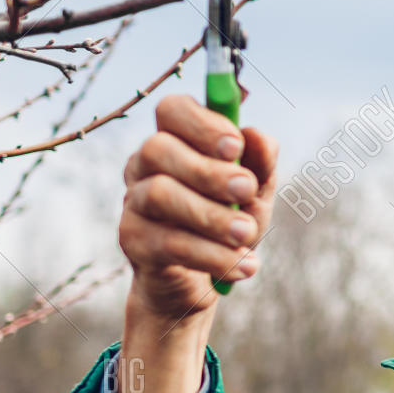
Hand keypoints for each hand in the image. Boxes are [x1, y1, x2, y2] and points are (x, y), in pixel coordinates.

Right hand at [119, 95, 277, 321]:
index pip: (172, 110)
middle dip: (208, 169)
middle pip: (158, 148)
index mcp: (175, 141)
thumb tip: (256, 135)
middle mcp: (145, 166)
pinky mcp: (133, 241)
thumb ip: (260, 164)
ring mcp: (134, 202)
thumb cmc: (227, 224)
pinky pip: (170, 243)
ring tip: (248, 234)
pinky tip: (245, 265)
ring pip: (161, 194)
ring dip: (212, 215)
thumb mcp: (254, 194)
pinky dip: (214, 256)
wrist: (201, 282)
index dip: (202, 122)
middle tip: (247, 190)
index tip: (236, 146)